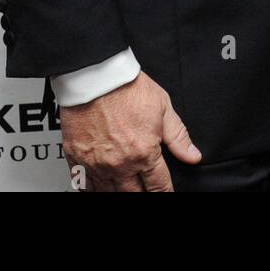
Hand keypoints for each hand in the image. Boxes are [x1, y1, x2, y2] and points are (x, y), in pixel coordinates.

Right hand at [59, 70, 201, 190]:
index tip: (165, 193)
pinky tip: (101, 185)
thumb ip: (178, 136)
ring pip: (109, 193)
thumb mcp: (163, 108)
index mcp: (144, 152)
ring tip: (125, 187)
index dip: (164, 192)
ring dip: (119, 192)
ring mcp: (96, 163)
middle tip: (145, 189)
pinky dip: (93, 188)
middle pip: (134, 194)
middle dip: (143, 193)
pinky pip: (84, 185)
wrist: (96, 76)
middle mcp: (120, 164)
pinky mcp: (77, 158)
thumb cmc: (127, 87)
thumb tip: (193, 155)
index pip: (158, 186)